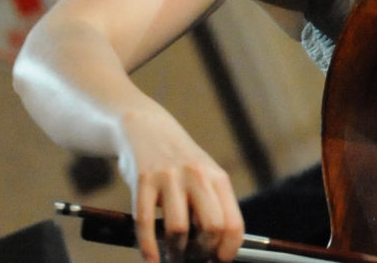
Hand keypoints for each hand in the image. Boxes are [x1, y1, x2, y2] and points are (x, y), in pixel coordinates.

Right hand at [117, 103, 244, 262]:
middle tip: (192, 260)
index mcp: (218, 178)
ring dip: (175, 253)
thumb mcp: (203, 177)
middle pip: (211, 227)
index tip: (218, 261)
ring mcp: (170, 177)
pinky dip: (149, 249)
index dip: (227, 251)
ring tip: (172, 257)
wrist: (147, 127)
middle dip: (202, 254)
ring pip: (178, 229)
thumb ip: (212, 206)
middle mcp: (198, 175)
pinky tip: (151, 259)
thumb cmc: (179, 162)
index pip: (233, 224)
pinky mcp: (143, 180)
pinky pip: (145, 223)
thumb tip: (218, 251)